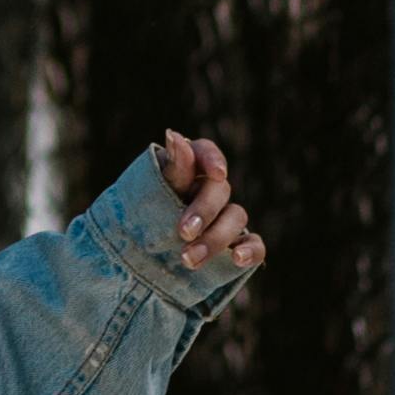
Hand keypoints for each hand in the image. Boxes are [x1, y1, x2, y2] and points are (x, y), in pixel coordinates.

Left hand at [153, 131, 265, 276]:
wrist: (140, 259)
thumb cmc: (145, 216)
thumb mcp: (152, 192)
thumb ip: (171, 169)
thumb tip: (174, 134)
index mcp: (188, 169)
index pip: (204, 152)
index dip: (213, 159)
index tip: (217, 173)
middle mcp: (211, 190)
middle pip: (219, 190)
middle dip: (203, 211)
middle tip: (183, 232)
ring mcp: (226, 218)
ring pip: (236, 218)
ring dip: (216, 239)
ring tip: (189, 260)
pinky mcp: (237, 245)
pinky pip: (254, 244)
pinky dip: (250, 250)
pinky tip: (237, 259)